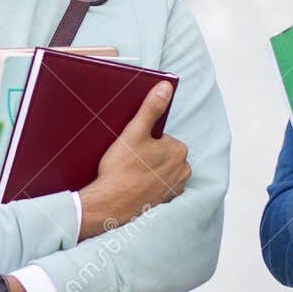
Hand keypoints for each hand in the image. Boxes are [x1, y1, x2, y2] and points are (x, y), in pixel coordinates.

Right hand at [77, 82, 189, 238]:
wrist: (109, 204)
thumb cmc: (121, 169)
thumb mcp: (134, 132)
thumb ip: (151, 108)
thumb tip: (166, 86)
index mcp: (179, 151)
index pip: (162, 137)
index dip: (144, 140)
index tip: (131, 149)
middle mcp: (183, 170)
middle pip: (163, 154)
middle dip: (149, 155)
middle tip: (129, 160)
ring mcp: (175, 188)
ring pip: (161, 170)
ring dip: (149, 170)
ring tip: (130, 174)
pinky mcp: (166, 201)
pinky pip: (159, 186)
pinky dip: (149, 185)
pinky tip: (134, 186)